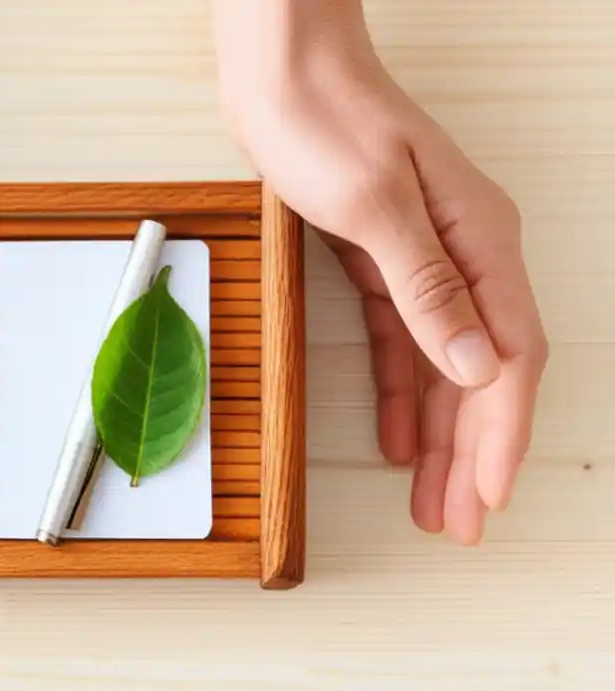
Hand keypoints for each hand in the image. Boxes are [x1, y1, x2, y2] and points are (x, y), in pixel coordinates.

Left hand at [215, 1, 548, 543]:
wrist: (282, 71)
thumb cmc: (327, 120)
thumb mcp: (375, 206)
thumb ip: (428, 288)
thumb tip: (475, 365)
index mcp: (481, 243)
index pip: (508, 360)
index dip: (499, 436)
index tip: (485, 496)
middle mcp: (464, 255)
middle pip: (480, 375)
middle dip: (471, 453)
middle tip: (456, 520)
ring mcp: (424, 258)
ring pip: (441, 367)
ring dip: (436, 434)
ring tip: (428, 497)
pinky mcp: (380, 257)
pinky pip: (402, 340)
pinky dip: (399, 391)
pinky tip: (393, 435)